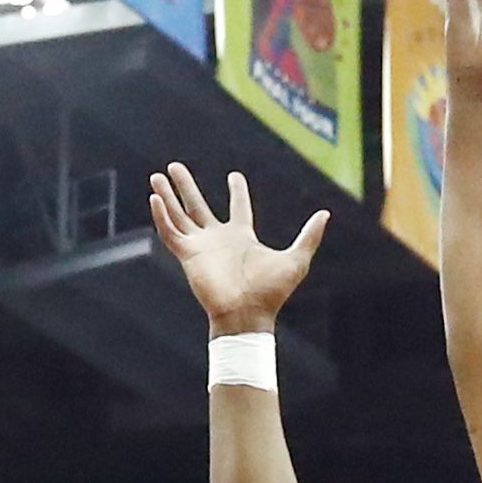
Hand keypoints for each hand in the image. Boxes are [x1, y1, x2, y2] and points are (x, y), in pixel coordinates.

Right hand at [148, 166, 328, 334]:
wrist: (248, 315)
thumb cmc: (272, 293)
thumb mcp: (296, 260)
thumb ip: (309, 236)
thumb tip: (326, 214)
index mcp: (242, 237)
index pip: (238, 208)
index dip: (237, 191)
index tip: (235, 176)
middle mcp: (218, 239)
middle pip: (197, 206)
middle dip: (185, 186)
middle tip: (174, 167)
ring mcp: (201, 247)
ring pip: (178, 215)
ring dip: (167, 196)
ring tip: (156, 176)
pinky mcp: (188, 256)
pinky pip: (170, 232)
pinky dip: (161, 215)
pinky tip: (155, 198)